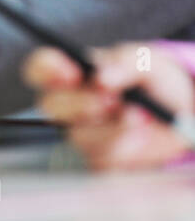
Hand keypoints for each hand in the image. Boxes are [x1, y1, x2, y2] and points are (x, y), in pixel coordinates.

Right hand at [25, 43, 194, 169]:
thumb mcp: (145, 62)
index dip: (46, 70)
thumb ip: (125, 61)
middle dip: (82, 104)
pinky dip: (127, 148)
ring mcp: (81, 132)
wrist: (180, 114)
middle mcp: (69, 103)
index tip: (71, 73)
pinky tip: (141, 137)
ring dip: (113, 129)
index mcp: (71, 72)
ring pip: (80, 135)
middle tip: (112, 101)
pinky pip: (102, 159)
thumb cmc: (153, 82)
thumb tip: (102, 78)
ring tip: (140, 118)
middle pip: (51, 105)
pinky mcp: (99, 158)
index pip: (40, 68)